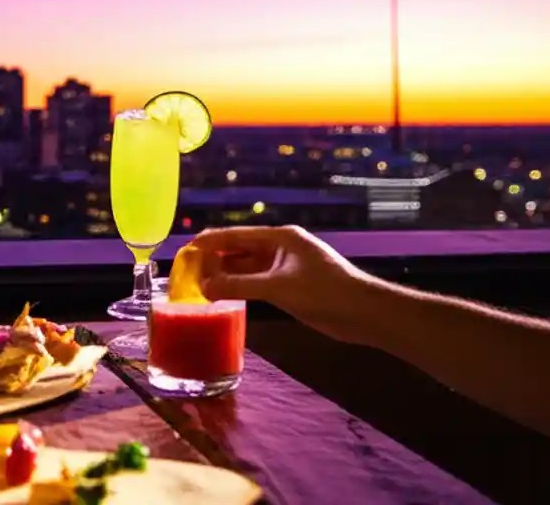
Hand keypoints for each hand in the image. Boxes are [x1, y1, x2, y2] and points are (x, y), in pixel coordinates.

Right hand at [189, 225, 379, 342]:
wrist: (363, 313)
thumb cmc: (324, 292)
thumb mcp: (278, 287)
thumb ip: (239, 286)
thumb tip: (204, 288)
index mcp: (280, 237)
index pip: (236, 235)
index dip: (210, 242)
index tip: (186, 250)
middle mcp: (280, 248)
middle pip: (239, 250)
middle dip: (214, 260)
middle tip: (188, 272)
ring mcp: (284, 268)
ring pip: (246, 268)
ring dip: (225, 275)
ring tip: (199, 285)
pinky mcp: (288, 286)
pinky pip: (255, 282)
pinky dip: (238, 287)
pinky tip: (223, 295)